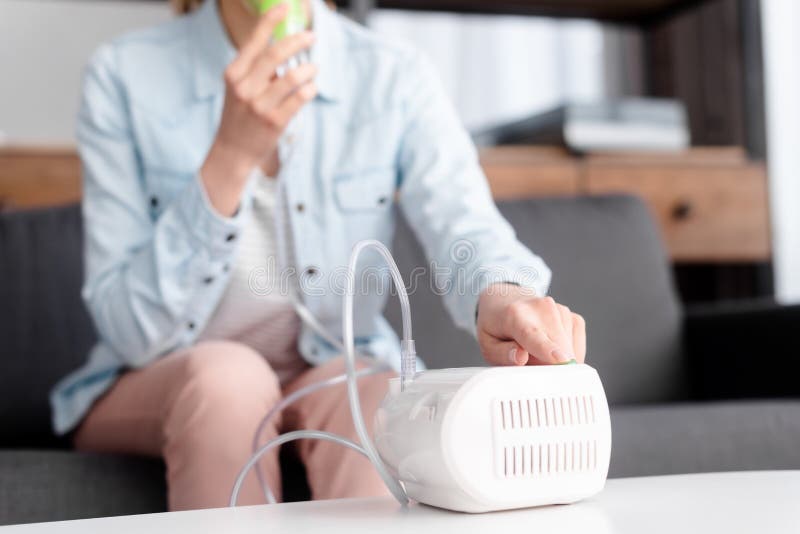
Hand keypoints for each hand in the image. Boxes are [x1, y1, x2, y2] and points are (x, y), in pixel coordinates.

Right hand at [201, 3, 317, 215]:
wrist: (232, 151)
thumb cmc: (240, 116)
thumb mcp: (239, 88)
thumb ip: (256, 70)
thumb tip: (286, 50)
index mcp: (234, 74)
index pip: (254, 41)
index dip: (270, 22)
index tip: (284, 7)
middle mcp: (244, 87)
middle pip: (275, 54)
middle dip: (298, 41)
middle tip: (311, 36)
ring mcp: (259, 105)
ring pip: (293, 76)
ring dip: (308, 69)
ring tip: (313, 68)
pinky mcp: (274, 122)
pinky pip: (300, 98)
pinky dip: (310, 89)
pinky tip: (311, 88)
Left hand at [476, 283, 585, 365]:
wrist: (506, 299)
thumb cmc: (497, 326)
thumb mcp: (488, 344)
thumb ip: (502, 354)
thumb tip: (521, 358)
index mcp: (514, 314)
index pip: (533, 335)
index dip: (548, 350)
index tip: (561, 360)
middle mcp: (542, 308)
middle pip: (557, 349)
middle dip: (548, 367)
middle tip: (529, 364)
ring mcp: (561, 311)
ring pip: (568, 352)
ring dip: (555, 361)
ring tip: (536, 351)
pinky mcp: (574, 318)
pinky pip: (577, 348)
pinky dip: (566, 355)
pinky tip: (550, 348)